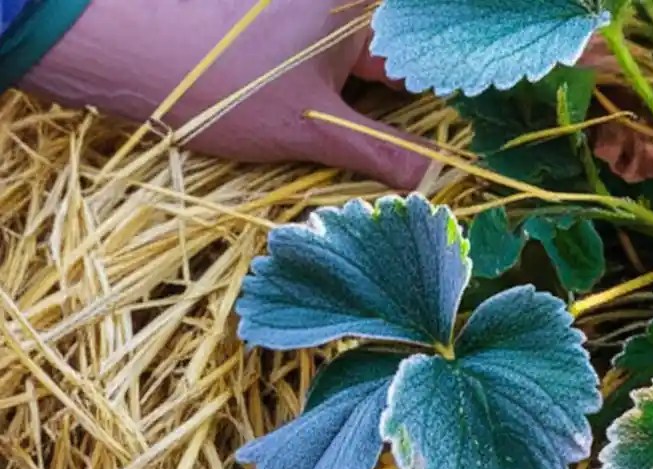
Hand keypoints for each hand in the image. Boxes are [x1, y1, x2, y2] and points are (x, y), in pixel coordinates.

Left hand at [19, 0, 430, 188]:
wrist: (125, 55)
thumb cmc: (225, 88)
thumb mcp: (313, 130)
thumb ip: (385, 153)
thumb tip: (439, 179)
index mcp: (359, 13)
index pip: (421, 70)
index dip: (434, 121)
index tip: (437, 165)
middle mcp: (339, 7)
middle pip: (391, 70)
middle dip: (392, 120)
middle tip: (393, 171)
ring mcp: (308, 17)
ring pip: (355, 75)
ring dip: (356, 117)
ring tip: (334, 150)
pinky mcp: (278, 32)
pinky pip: (323, 70)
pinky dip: (323, 103)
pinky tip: (302, 128)